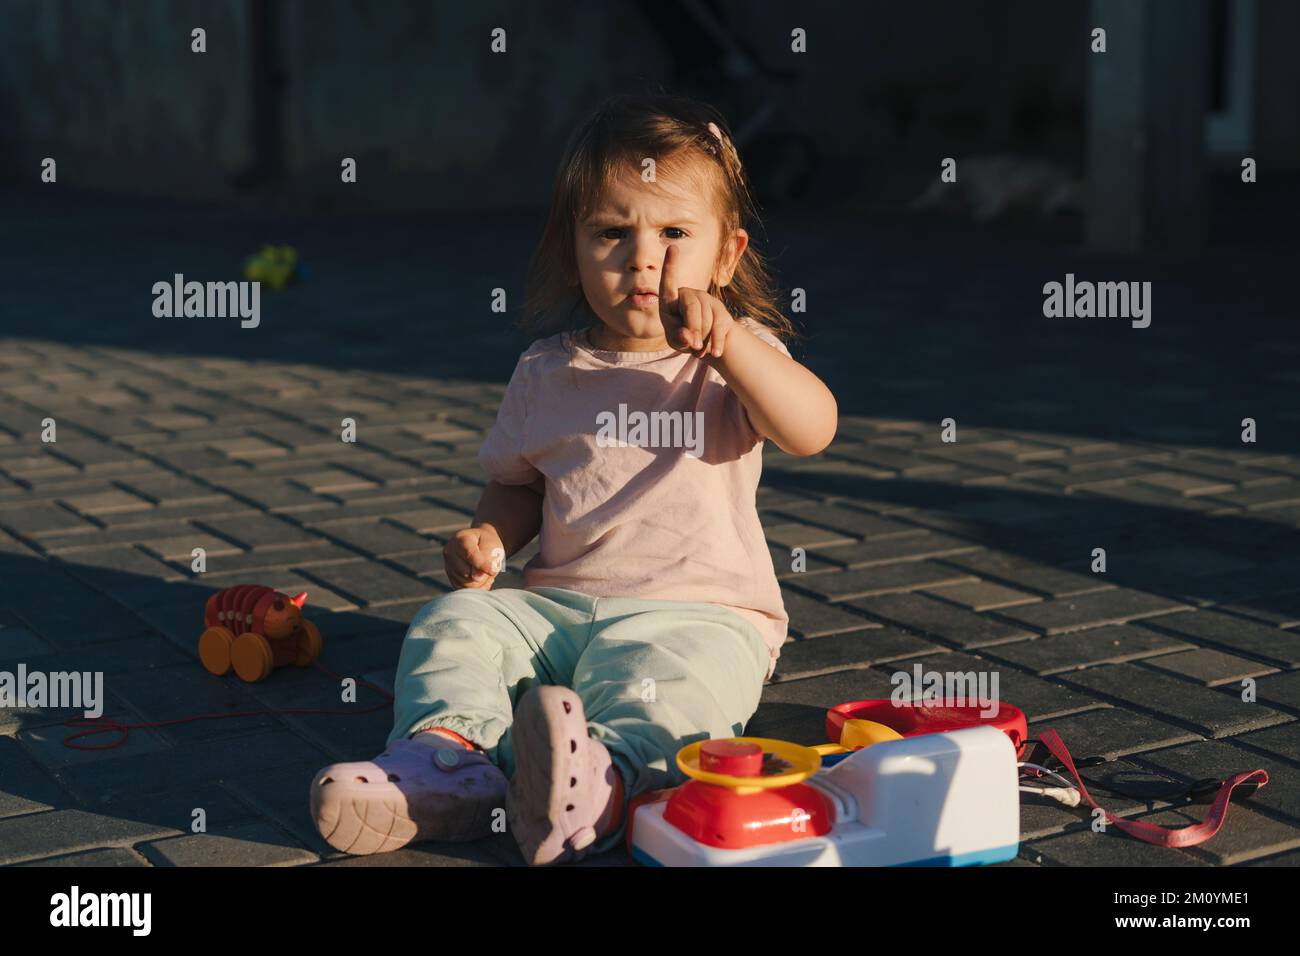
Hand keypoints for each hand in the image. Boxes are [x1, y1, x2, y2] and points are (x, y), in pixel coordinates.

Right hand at [443, 527, 505, 589]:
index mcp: (461, 539)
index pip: (470, 555)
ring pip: (465, 583)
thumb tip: (476, 578)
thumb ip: (486, 560)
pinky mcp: (451, 578)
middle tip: (490, 568)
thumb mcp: (492, 546)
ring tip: (486, 572)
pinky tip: (481, 579)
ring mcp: (448, 566)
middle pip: (466, 572)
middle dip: (482, 574)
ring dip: (481, 582)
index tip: (494, 570)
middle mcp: (450, 552)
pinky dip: (476, 587)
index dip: (483, 565)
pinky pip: (464, 589)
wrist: (482, 545)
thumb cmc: (487, 544)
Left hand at [658, 244, 735, 358]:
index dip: (671, 266)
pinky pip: (718, 326)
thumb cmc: (684, 338)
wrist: (707, 342)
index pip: (668, 283)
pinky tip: (715, 352)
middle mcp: (687, 295)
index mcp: (670, 301)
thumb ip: (679, 338)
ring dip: (703, 338)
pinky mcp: (720, 310)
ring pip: (706, 318)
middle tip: (694, 347)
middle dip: (693, 329)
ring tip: (700, 349)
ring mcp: (705, 300)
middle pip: (691, 308)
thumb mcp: (677, 341)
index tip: (672, 247)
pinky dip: (716, 342)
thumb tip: (688, 336)